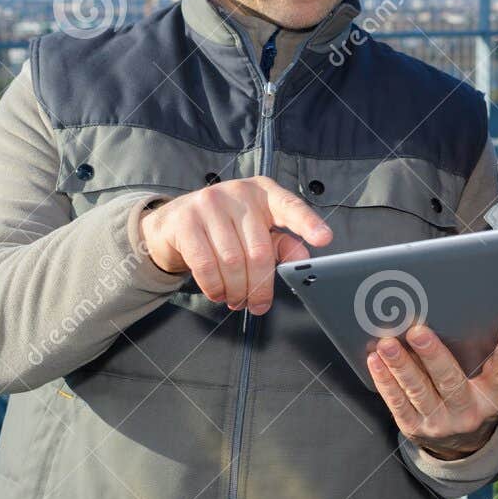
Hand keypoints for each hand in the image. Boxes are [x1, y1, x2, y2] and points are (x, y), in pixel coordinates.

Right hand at [137, 177, 332, 313]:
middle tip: (258, 306)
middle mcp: (238, 193)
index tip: (325, 239)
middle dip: (260, 286)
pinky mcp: (186, 222)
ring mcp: (209, 204)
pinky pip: (205, 265)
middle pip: (259, 251)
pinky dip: (214, 287)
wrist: (173, 222)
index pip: (290, 206)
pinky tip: (218, 293)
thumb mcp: (257, 230)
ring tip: (236, 300)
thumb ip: (282, 242)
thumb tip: (302, 256)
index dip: (308, 223)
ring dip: (236, 291)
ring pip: (232, 262)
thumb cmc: (226, 228)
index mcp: (264, 192)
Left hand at [366, 321, 497, 459]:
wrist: (462, 448)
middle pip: (450, 382)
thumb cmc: (480, 402)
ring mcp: (437, 423)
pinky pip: (397, 403)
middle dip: (433, 355)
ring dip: (400, 366)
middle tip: (418, 331)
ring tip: (387, 343)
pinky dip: (385, 381)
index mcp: (493, 399)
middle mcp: (466, 413)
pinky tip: (376, 360)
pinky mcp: (413, 427)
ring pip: (418, 391)